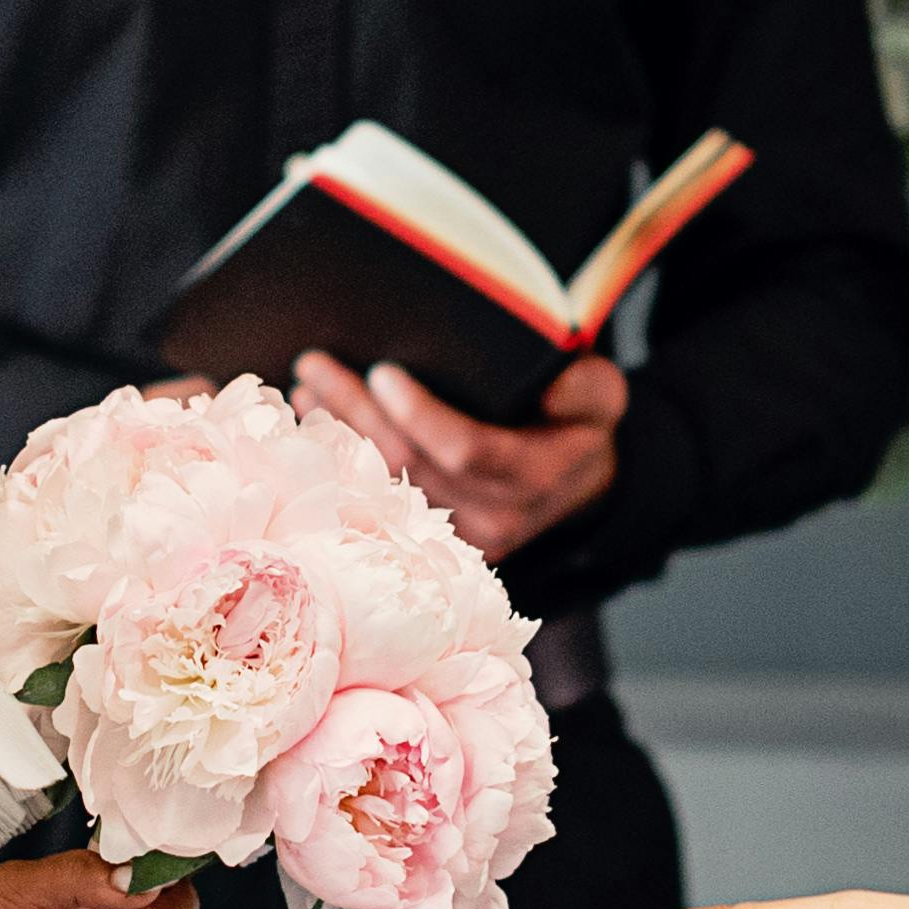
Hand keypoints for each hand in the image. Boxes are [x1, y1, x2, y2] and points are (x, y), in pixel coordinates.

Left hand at [297, 349, 623, 559]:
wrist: (577, 489)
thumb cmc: (579, 426)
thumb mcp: (602, 397)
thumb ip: (585, 386)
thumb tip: (551, 383)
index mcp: (535, 475)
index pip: (467, 450)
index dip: (421, 415)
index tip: (384, 372)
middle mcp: (494, 516)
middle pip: (410, 466)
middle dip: (357, 413)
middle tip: (315, 366)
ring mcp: (460, 537)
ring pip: (384, 485)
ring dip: (338, 435)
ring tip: (306, 389)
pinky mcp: (435, 542)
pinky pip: (379, 499)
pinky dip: (343, 459)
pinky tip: (317, 424)